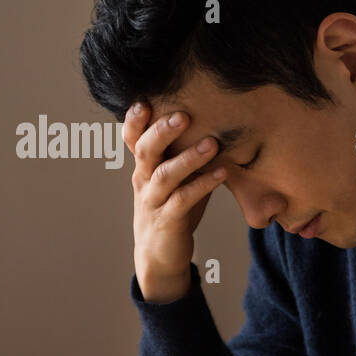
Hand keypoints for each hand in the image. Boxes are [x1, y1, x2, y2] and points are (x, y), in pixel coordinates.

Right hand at [125, 102, 226, 302]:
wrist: (160, 255)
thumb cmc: (174, 209)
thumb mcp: (178, 180)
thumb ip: (190, 156)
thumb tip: (219, 125)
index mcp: (144, 167)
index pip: (133, 139)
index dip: (135, 120)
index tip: (144, 100)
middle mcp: (144, 181)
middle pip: (146, 151)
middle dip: (162, 131)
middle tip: (183, 115)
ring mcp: (154, 202)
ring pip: (166, 175)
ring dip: (189, 158)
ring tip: (213, 143)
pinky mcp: (168, 221)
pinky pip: (184, 200)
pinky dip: (203, 185)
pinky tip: (221, 173)